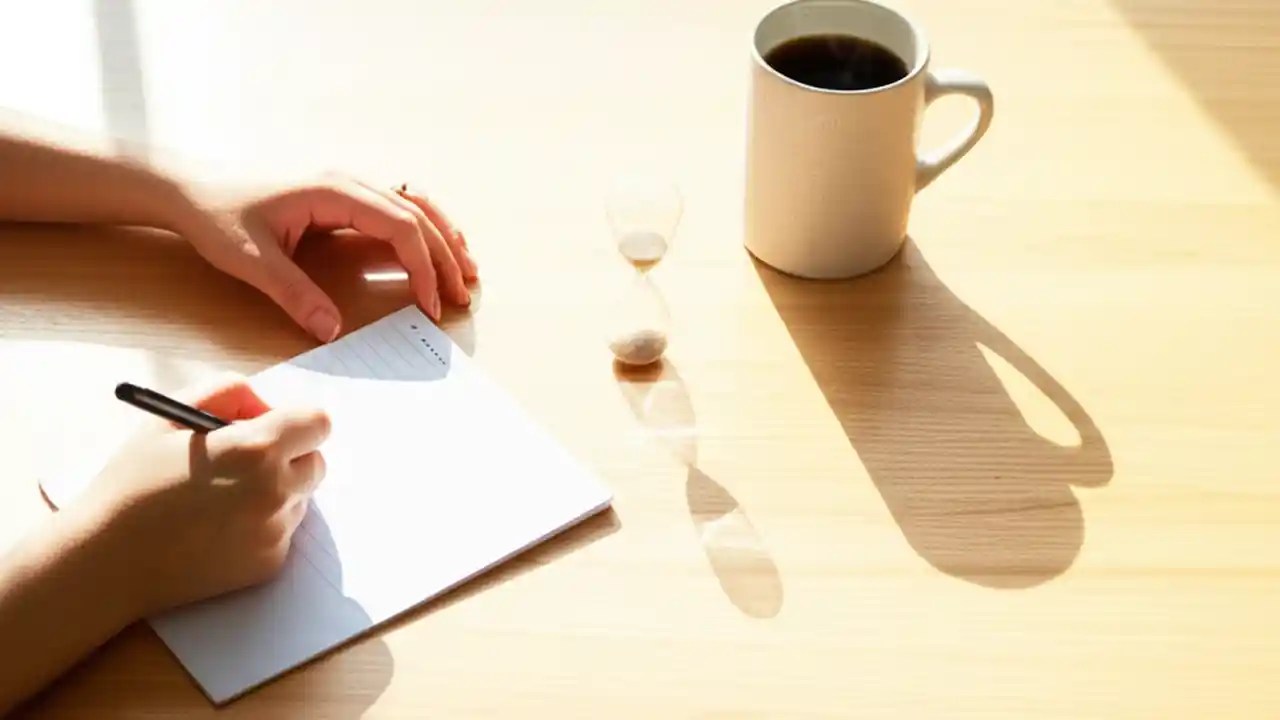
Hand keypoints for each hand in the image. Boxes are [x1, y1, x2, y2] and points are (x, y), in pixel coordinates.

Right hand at [79, 374, 330, 616]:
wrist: (107, 560)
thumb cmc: (134, 482)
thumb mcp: (172, 415)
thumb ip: (229, 393)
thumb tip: (268, 407)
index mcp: (256, 449)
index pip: (318, 422)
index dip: (296, 422)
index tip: (272, 428)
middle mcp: (276, 491)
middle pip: (316, 462)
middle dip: (290, 456)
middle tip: (245, 462)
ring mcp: (275, 532)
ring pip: (300, 498)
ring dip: (276, 491)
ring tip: (221, 497)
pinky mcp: (270, 564)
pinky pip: (282, 532)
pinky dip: (261, 525)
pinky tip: (218, 529)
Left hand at [180, 175, 478, 341]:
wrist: (190, 189)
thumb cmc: (216, 216)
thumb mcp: (250, 260)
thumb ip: (293, 294)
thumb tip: (332, 331)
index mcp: (333, 191)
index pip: (398, 225)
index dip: (422, 265)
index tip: (430, 303)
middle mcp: (348, 182)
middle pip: (418, 214)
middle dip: (445, 256)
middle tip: (462, 296)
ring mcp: (348, 187)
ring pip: (416, 205)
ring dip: (445, 237)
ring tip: (468, 270)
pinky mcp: (344, 197)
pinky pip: (399, 207)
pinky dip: (426, 227)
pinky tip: (438, 246)